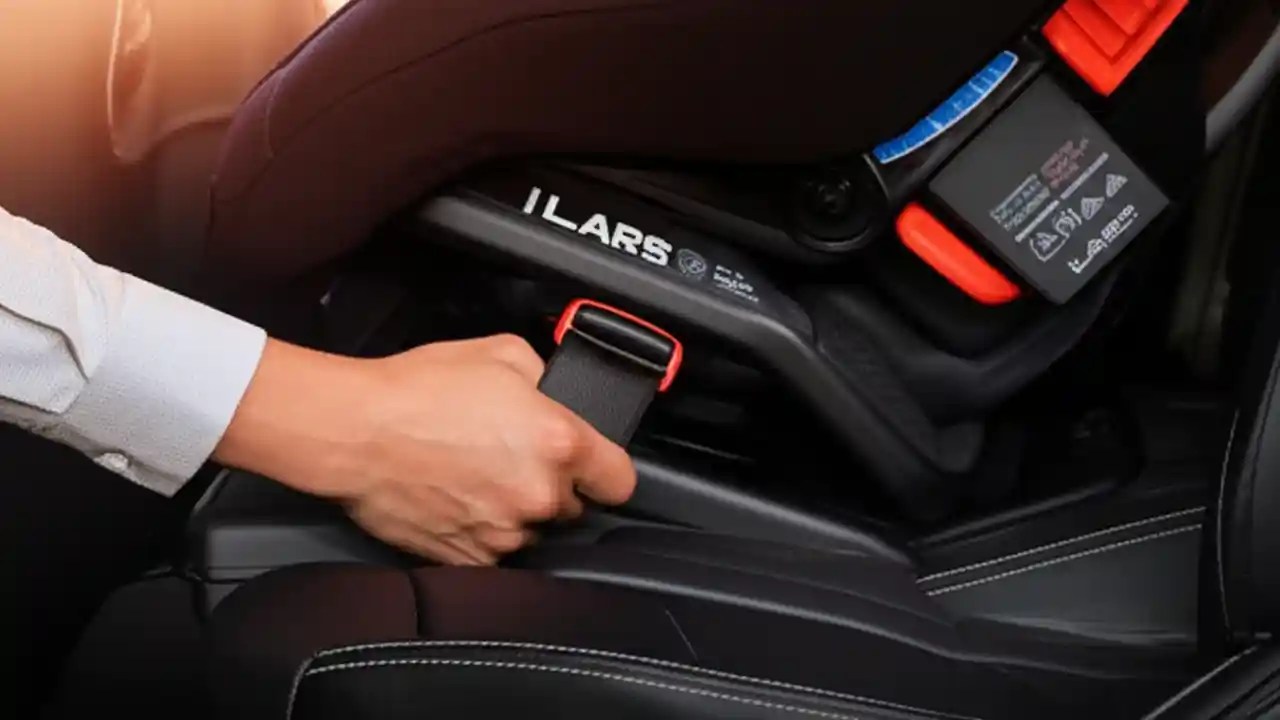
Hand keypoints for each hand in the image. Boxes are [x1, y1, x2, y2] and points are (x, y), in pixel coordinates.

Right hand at [213, 335, 635, 564]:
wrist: (353, 431)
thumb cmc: (417, 389)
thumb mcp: (501, 353)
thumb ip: (546, 379)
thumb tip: (557, 397)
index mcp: (560, 443)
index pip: (621, 481)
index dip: (606, 471)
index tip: (593, 467)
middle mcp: (538, 494)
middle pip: (573, 506)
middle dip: (550, 484)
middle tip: (510, 456)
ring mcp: (504, 533)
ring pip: (532, 530)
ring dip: (515, 510)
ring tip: (474, 474)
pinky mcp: (468, 558)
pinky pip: (494, 551)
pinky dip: (482, 531)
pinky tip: (457, 498)